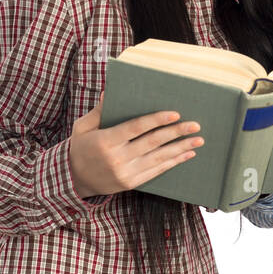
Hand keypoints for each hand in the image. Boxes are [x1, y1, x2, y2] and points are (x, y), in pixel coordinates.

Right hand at [68, 92, 203, 197]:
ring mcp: (126, 173)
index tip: (175, 114)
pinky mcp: (131, 183)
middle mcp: (117, 158)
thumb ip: (99, 111)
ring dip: (181, 148)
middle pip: (152, 142)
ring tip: (198, 140)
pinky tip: (187, 154)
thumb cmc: (80, 147)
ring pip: (159, 158)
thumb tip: (111, 90)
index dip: (156, 120)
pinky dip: (174, 162)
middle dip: (176, 133)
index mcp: (106, 141)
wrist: (74, 180)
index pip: (136, 128)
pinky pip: (157, 171)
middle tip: (195, 125)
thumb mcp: (82, 127)